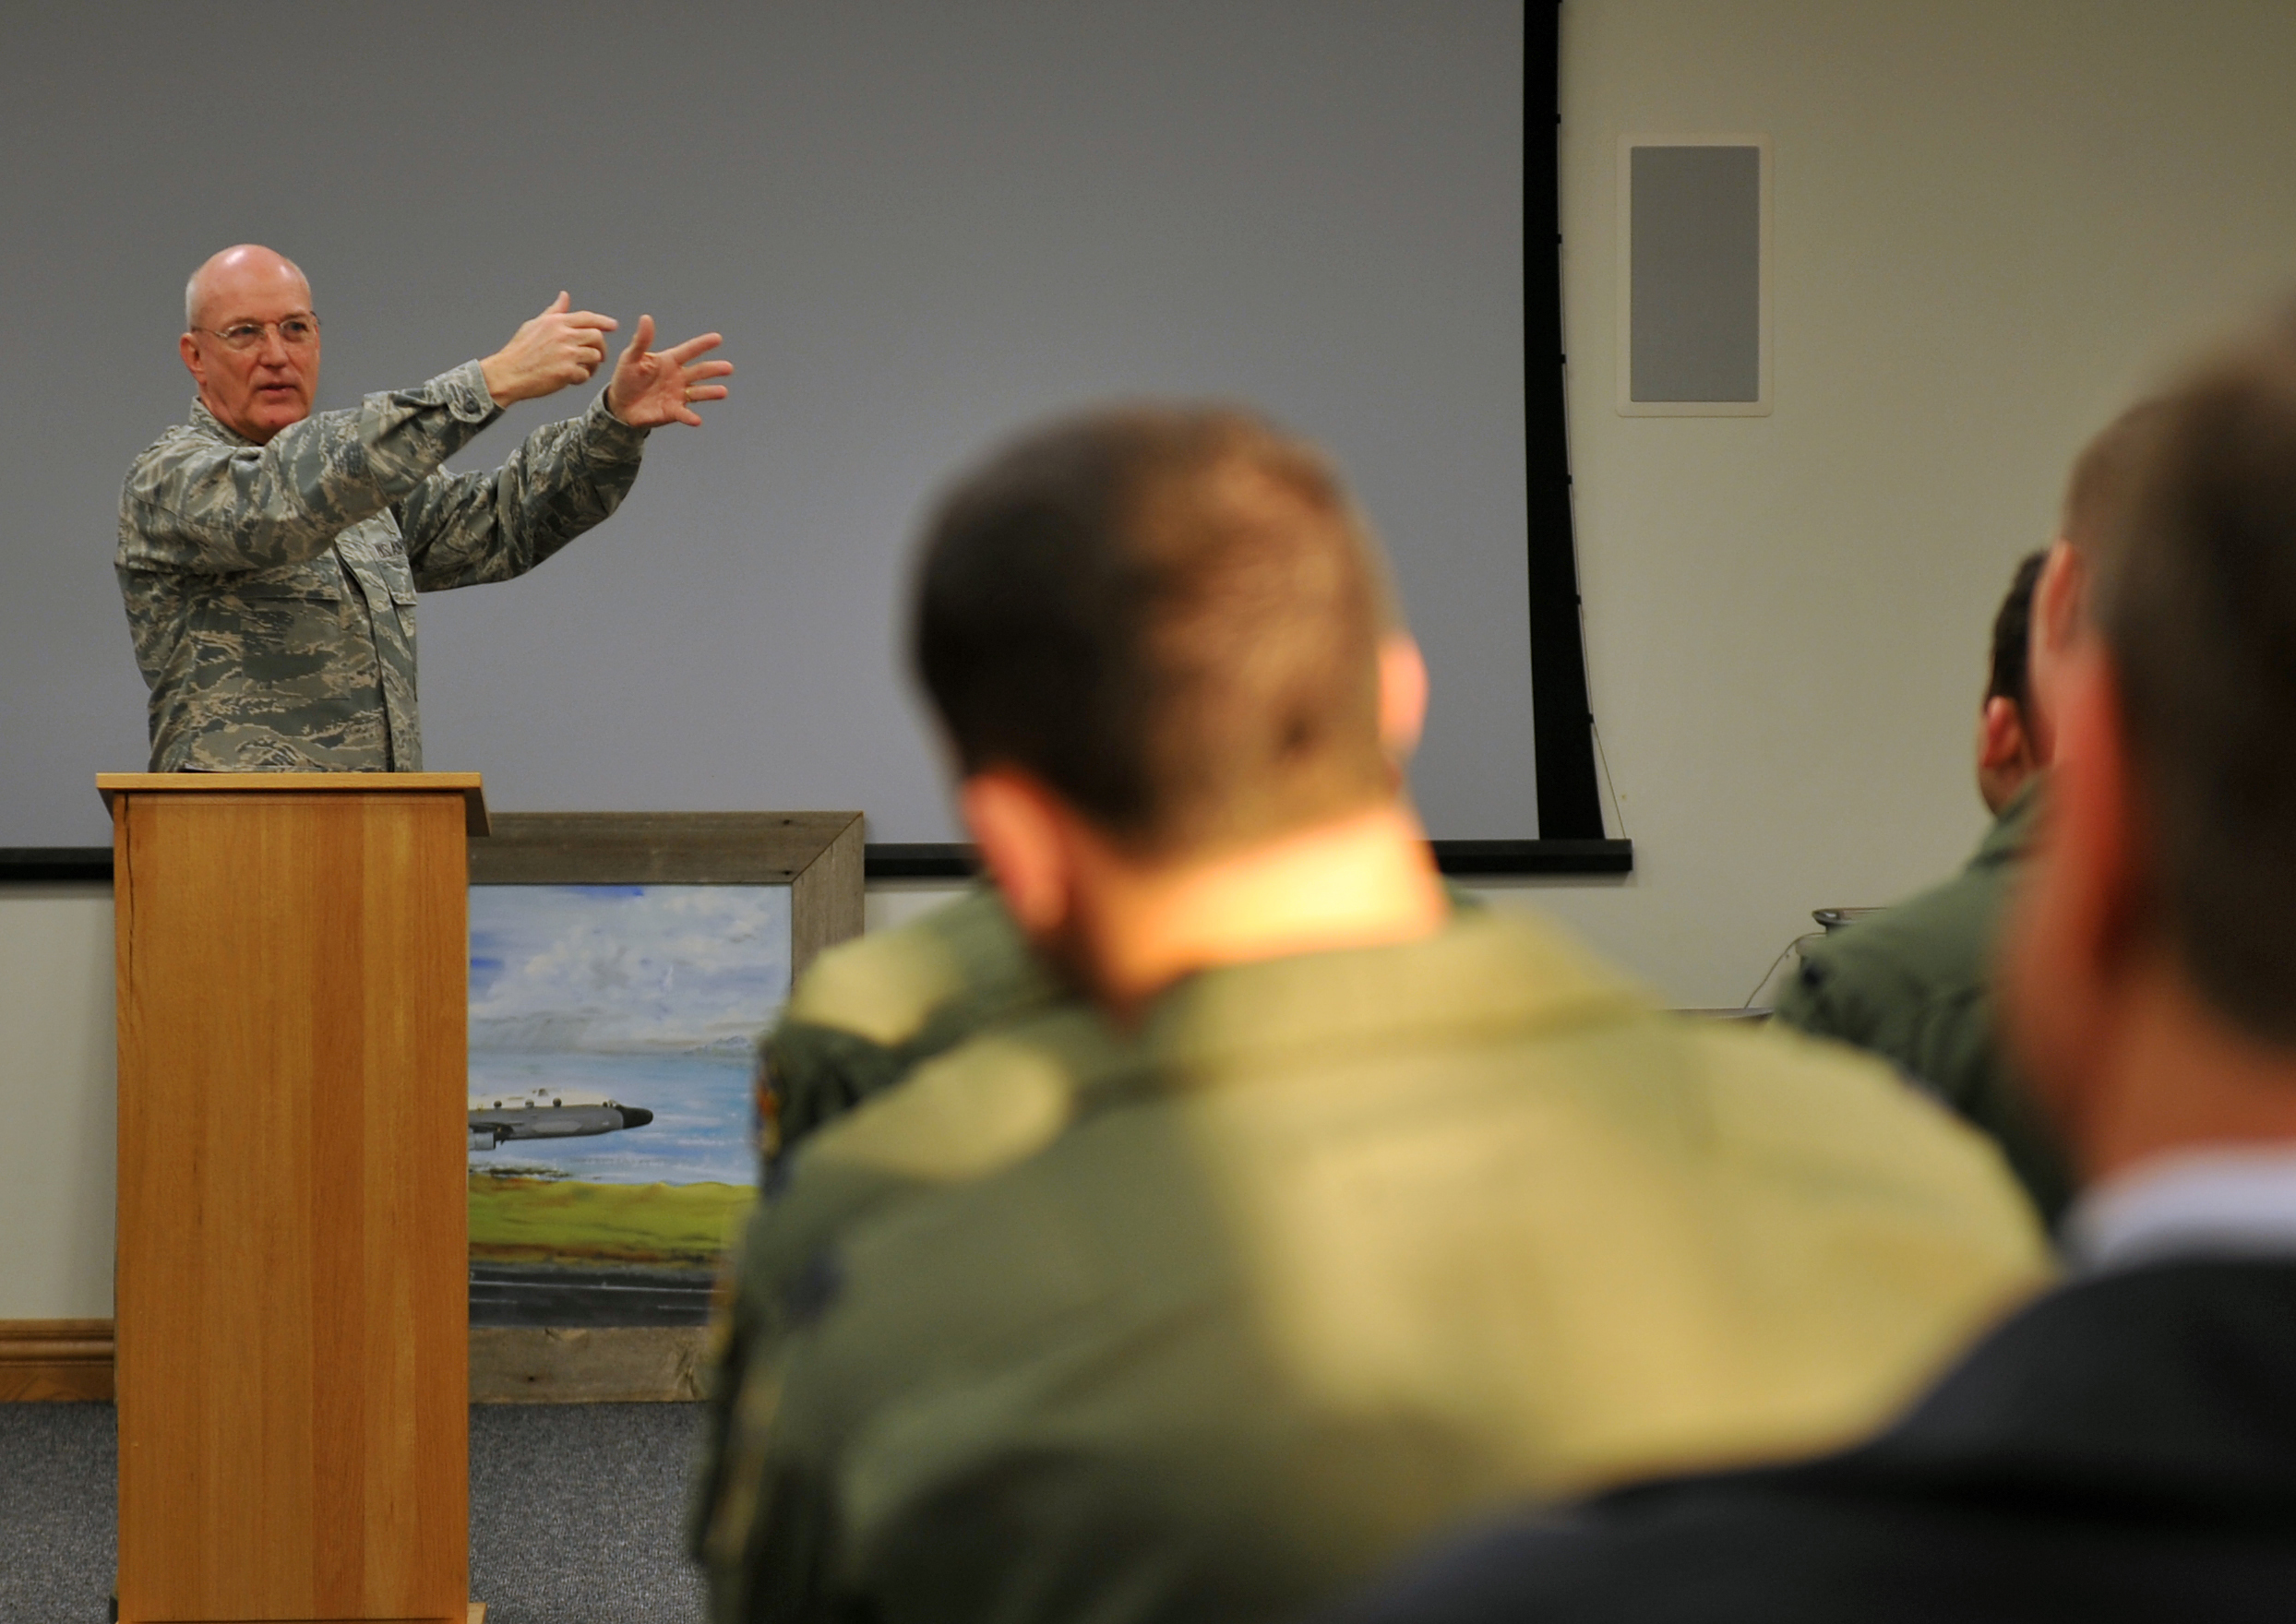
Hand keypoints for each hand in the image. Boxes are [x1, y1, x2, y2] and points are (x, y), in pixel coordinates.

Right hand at [481, 292, 617, 405]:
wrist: (507, 374)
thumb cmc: (520, 351)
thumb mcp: (535, 325)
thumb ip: (554, 312)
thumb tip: (564, 296)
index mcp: (556, 322)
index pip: (587, 318)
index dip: (603, 321)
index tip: (614, 326)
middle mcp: (563, 335)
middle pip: (597, 337)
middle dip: (601, 348)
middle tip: (599, 357)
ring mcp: (566, 353)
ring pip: (595, 356)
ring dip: (592, 365)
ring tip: (581, 370)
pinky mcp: (567, 371)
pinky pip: (586, 374)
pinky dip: (581, 378)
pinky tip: (570, 379)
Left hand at [604, 315, 732, 427]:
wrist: (620, 405)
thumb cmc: (626, 377)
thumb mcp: (631, 357)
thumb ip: (641, 340)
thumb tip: (646, 318)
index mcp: (670, 361)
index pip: (689, 351)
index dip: (702, 345)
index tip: (717, 339)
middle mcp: (679, 377)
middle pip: (699, 371)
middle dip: (714, 369)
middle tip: (728, 368)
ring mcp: (678, 395)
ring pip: (698, 392)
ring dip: (710, 392)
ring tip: (723, 391)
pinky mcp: (673, 411)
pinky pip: (683, 414)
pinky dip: (690, 417)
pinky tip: (697, 420)